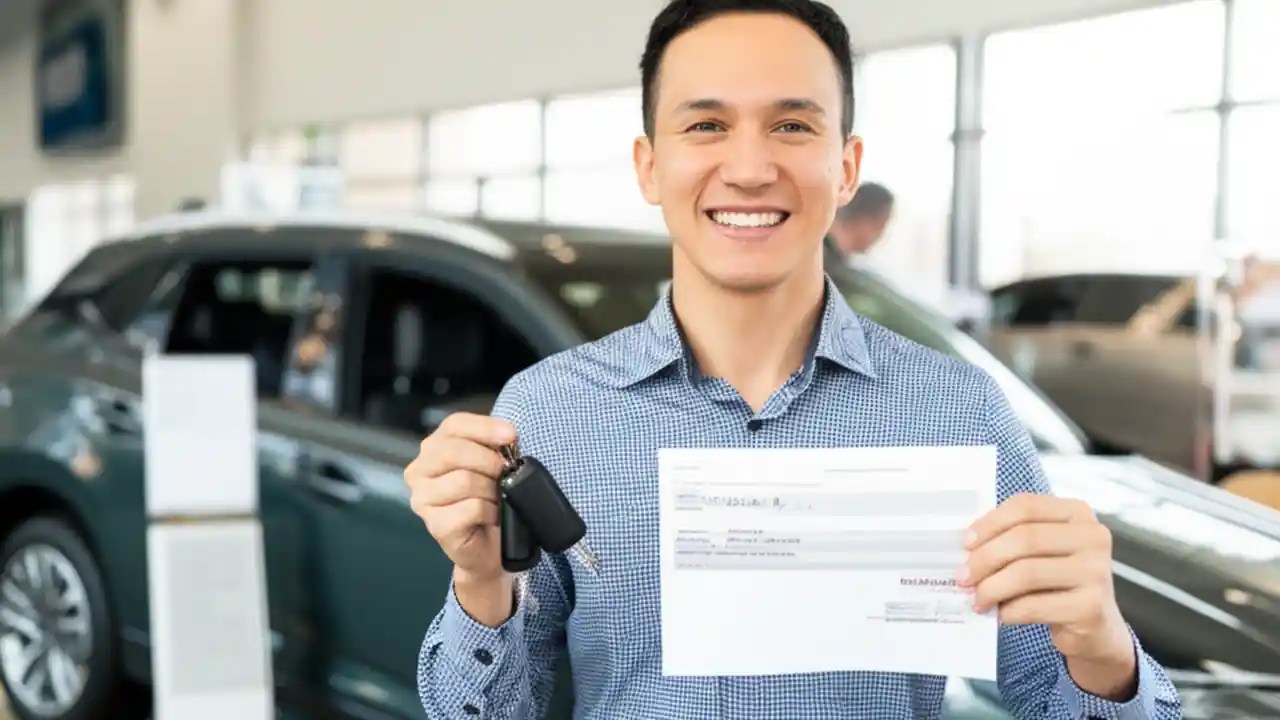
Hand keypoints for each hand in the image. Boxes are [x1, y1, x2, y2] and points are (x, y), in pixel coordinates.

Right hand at [404, 412, 515, 591]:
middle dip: (488, 461)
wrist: (489, 545)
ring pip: (464, 481)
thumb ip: (493, 446)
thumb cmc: (488, 499)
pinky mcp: (435, 525)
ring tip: (497, 498)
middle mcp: (419, 471)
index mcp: (433, 448)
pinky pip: (471, 508)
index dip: (485, 427)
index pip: (454, 425)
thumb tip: (507, 435)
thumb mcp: (492, 465)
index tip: (511, 435)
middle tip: (504, 472)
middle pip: (453, 452)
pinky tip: (492, 515)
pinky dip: (490, 511)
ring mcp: (422, 500)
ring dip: (491, 489)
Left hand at [959, 494, 1137, 697]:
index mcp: (1078, 513)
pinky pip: (1034, 606)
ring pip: (1027, 573)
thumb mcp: (1042, 551)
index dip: (989, 523)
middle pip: (1024, 538)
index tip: (965, 543)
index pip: (1025, 506)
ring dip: (991, 588)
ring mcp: (1096, 572)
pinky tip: (1000, 615)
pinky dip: (1008, 611)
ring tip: (977, 599)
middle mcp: (1093, 537)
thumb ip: (1012, 538)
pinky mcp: (1091, 607)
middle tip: (963, 577)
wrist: (1096, 627)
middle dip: (985, 558)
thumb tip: (967, 545)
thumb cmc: (1058, 582)